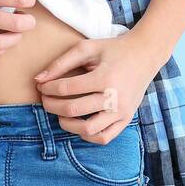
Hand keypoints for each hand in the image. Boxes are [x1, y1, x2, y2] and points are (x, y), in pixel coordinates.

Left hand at [32, 31, 161, 141]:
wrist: (145, 55)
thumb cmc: (114, 49)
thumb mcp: (87, 48)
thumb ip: (62, 62)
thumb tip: (39, 79)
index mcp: (104, 77)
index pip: (67, 88)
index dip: (48, 88)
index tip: (42, 86)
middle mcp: (114, 97)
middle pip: (73, 110)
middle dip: (52, 106)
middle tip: (45, 100)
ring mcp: (122, 111)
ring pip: (88, 130)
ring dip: (67, 124)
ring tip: (61, 114)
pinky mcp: (126, 119)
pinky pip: (104, 137)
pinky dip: (88, 135)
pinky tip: (79, 124)